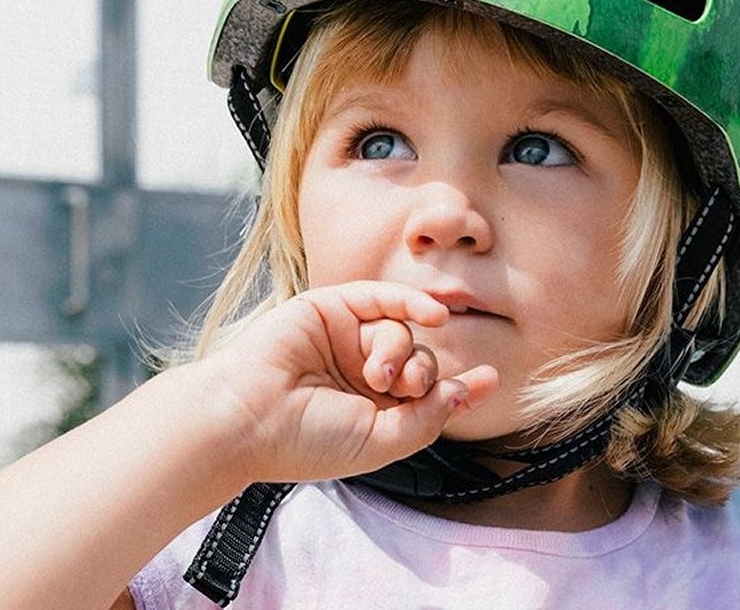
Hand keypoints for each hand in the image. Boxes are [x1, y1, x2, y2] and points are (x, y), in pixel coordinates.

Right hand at [199, 281, 498, 484]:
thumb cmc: (308, 440)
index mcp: (371, 411)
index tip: (489, 379)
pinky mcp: (329, 308)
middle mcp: (360, 374)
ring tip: (377, 376)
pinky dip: (411, 301)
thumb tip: (464, 392)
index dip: (460, 387)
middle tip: (403, 389)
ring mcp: (345, 339)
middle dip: (423, 375)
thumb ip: (427, 418)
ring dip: (404, 352)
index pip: (426, 393)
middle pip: (421, 361)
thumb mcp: (382, 442)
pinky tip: (434, 315)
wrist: (249, 419)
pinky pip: (381, 296)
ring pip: (402, 331)